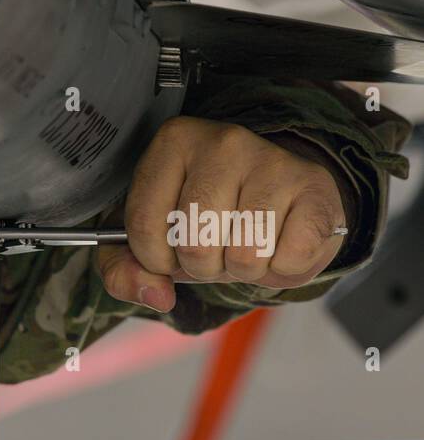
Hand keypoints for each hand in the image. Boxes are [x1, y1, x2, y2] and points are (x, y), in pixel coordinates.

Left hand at [97, 116, 347, 311]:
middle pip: (195, 245)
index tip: (169, 248)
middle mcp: (224, 143)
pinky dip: (281, 270)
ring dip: (243, 269)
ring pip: (244, 256)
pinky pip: (288, 261)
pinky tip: (279, 242)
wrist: (279, 199)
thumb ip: (124, 271)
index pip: (143, 226)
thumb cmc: (205, 218)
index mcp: (174, 143)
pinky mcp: (315, 189)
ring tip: (246, 243)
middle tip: (216, 246)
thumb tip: (155, 295)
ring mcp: (273, 161)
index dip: (155, 258)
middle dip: (202, 266)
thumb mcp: (149, 238)